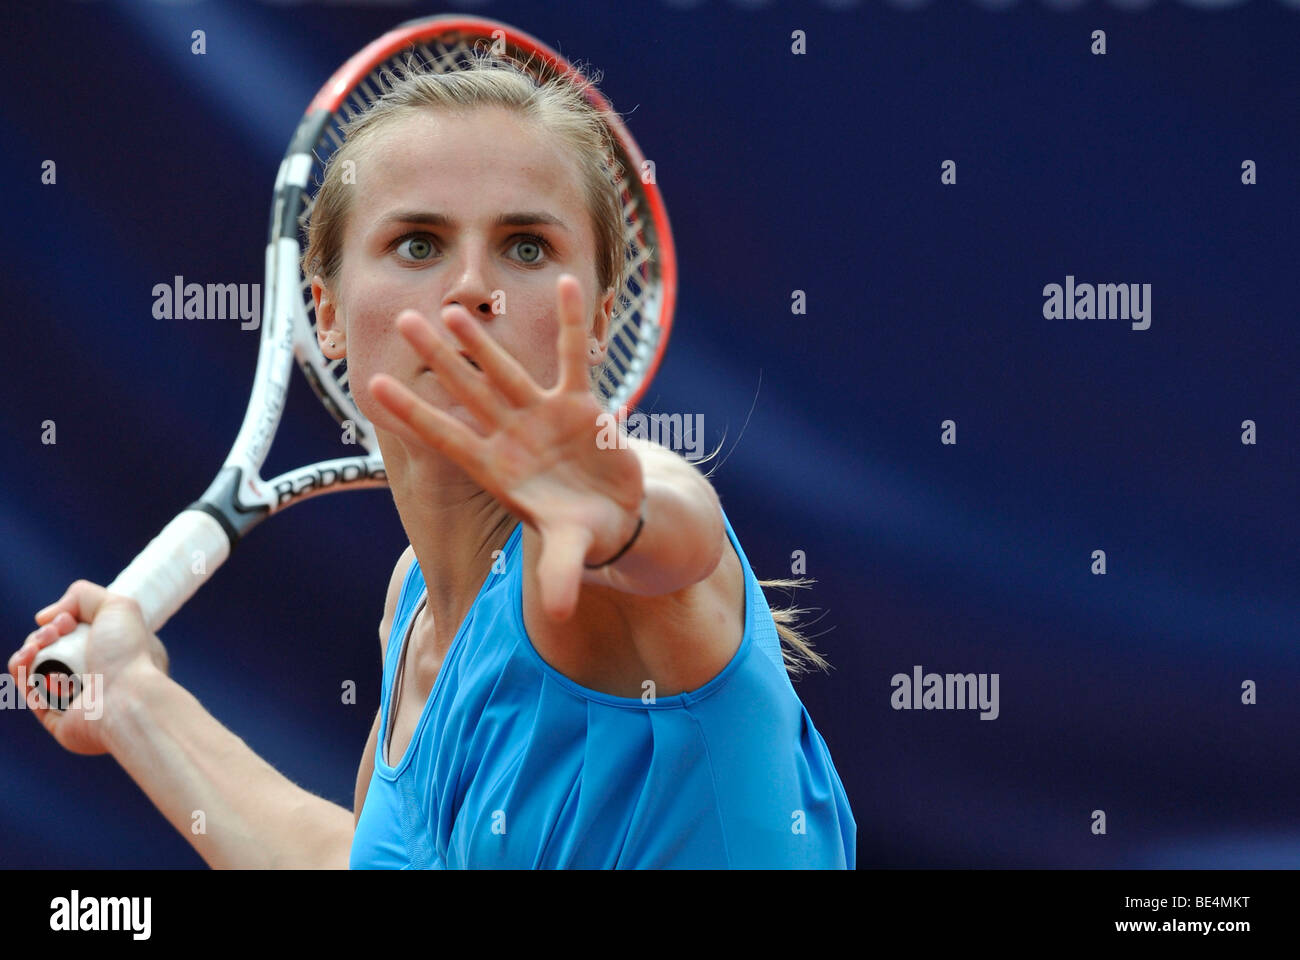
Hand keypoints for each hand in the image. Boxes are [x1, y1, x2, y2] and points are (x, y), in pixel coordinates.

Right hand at [8, 581, 168, 755]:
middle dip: (47, 633)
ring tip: (40, 643)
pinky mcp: (56, 718)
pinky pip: (30, 691)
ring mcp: (77, 698)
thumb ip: (83, 596)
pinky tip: (25, 657)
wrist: (125, 702)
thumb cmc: (129, 655)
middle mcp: (100, 676)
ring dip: (31, 648)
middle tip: (56, 631)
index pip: (86, 634)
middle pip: (58, 648)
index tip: (67, 618)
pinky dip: (21, 670)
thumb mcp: (118, 606)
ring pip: (39, 668)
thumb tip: (46, 617)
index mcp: (121, 654)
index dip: (67, 620)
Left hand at [369, 273, 644, 621]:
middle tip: (402, 321)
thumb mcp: (570, 552)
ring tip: (454, 306)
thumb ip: (563, 573)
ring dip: (481, 340)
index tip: (372, 387)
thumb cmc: (578, 534)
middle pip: (465, 391)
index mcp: (496, 469)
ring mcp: (540, 415)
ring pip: (505, 370)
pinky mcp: (579, 403)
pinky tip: (565, 283)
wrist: (610, 518)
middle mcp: (510, 435)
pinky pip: (573, 355)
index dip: (412, 413)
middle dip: (435, 358)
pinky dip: (571, 321)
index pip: (445, 437)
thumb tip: (559, 611)